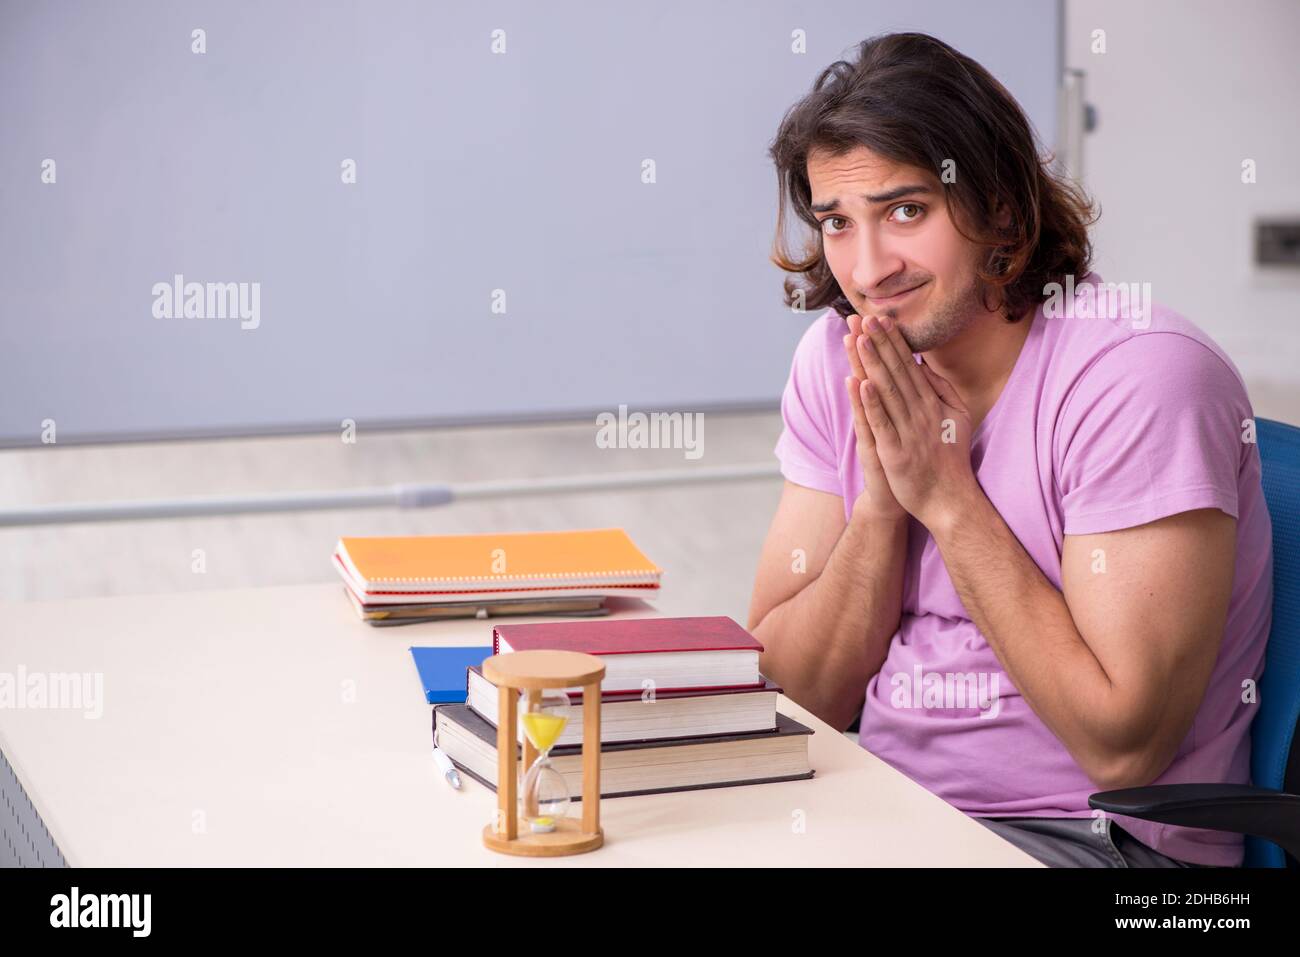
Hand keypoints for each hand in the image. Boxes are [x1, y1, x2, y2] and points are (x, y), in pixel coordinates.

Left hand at [852, 313, 979, 530]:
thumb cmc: (949, 458)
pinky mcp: (895, 452)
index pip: (909, 365)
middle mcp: (921, 412)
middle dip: (880, 343)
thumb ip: (942, 390)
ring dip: (873, 364)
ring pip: (887, 392)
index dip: (893, 341)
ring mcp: (908, 432)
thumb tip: (925, 366)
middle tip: (866, 316)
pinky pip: (881, 423)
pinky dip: (871, 403)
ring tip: (859, 339)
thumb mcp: (956, 418)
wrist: (949, 500)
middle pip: (897, 372)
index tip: (881, 318)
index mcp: (932, 403)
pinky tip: (860, 383)